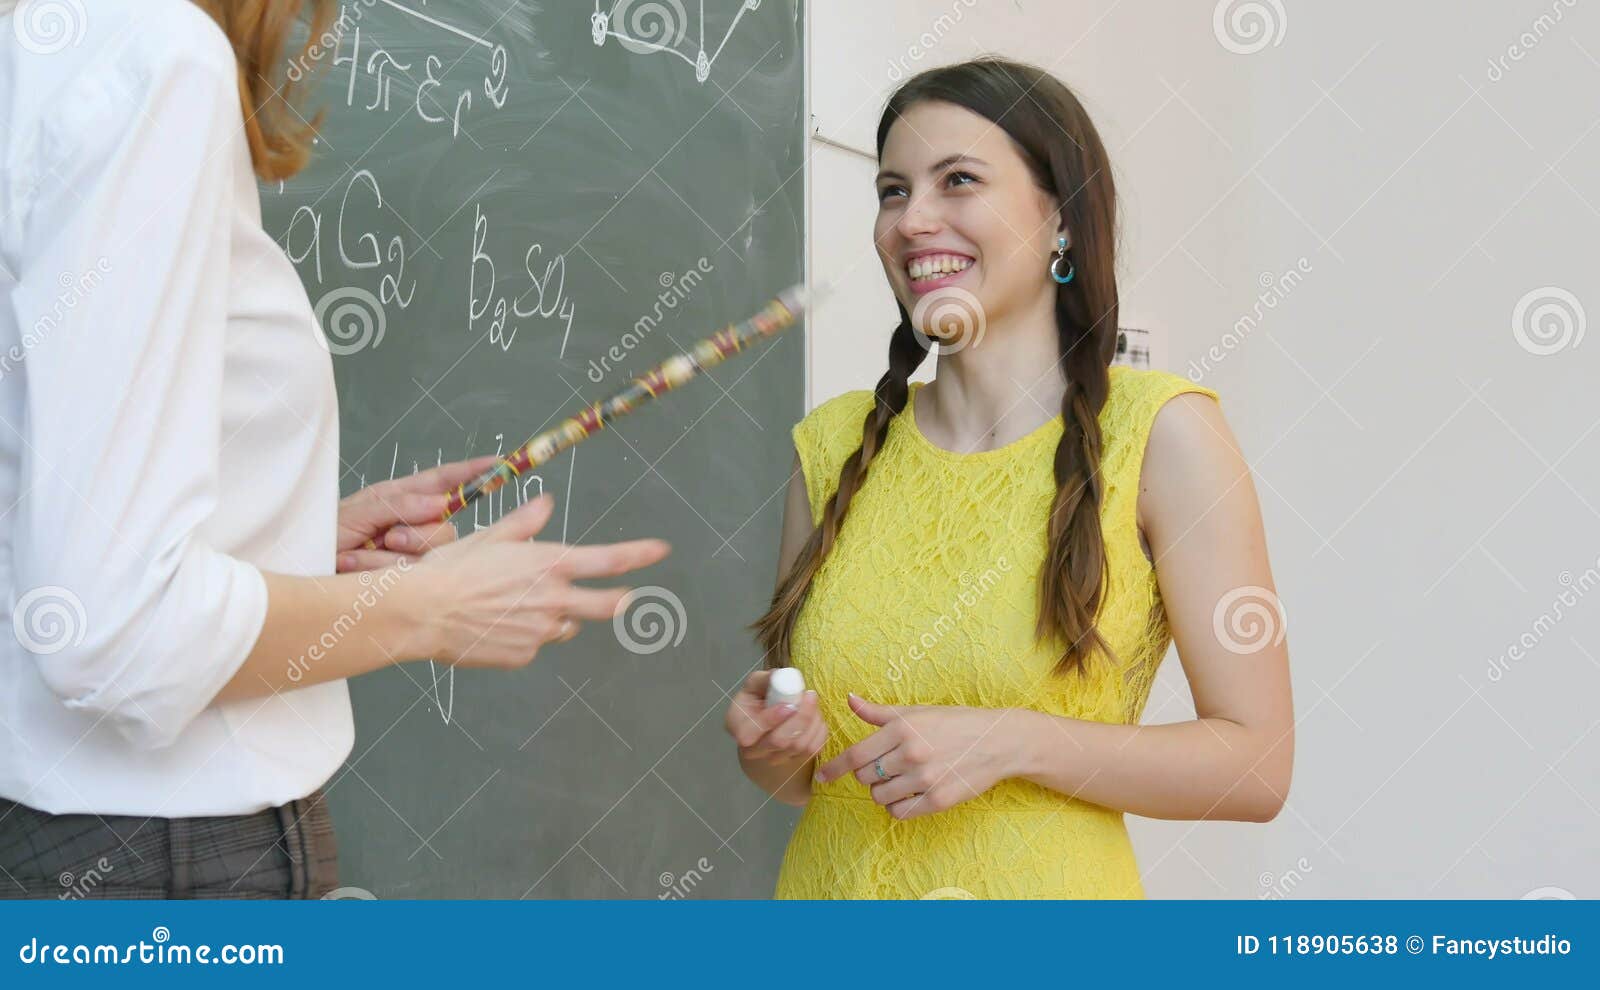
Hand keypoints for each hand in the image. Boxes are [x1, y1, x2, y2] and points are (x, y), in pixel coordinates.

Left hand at [336, 454, 501, 571]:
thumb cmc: (322, 536)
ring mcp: (408, 554)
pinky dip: (382, 572)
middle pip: (446, 528)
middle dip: (420, 535)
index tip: (499, 464)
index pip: (445, 481)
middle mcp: (411, 525)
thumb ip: (398, 505)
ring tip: (358, 557)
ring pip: (432, 557)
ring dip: (392, 558)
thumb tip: (440, 502)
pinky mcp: (403, 580)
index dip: (473, 472)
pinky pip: (413, 577)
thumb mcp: (355, 513)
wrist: (300, 572)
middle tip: (389, 539)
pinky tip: (357, 569)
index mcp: (401, 499)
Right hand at [405, 493, 670, 669]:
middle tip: (628, 597)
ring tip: (516, 606)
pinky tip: (496, 624)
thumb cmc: (453, 570)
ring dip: (557, 616)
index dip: (639, 554)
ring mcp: (541, 631)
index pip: (609, 560)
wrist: (422, 612)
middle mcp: (554, 600)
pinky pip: (535, 643)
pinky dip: (525, 634)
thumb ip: (525, 522)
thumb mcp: (491, 537)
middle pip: (606, 604)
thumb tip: (547, 502)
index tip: (660, 550)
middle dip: (621, 599)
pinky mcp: (524, 655)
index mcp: (550, 565)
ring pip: (565, 625)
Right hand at [724, 670, 824, 765]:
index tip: (788, 706)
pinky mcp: (795, 760)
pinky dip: (819, 731)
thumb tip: (779, 677)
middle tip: (810, 695)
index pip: (749, 733)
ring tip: (812, 701)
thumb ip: (764, 679)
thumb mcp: (755, 684)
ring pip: (800, 746)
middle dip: (800, 717)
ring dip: (812, 721)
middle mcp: (753, 749)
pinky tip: (816, 716)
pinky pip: (813, 749)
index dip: (770, 721)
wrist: (769, 723)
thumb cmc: (759, 699)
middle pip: (779, 741)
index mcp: (737, 726)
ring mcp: (774, 758)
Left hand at [813, 694, 1014, 819]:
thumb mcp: (917, 712)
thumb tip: (849, 700)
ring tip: (896, 781)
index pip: (855, 755)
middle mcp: (911, 754)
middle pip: (865, 777)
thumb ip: (879, 712)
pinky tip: (906, 795)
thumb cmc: (955, 722)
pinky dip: (896, 806)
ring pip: (879, 796)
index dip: (834, 768)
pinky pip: (899, 812)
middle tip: (881, 768)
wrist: (998, 741)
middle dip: (866, 775)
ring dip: (881, 791)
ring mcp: (925, 779)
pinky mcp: (938, 800)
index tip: (822, 777)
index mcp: (902, 729)